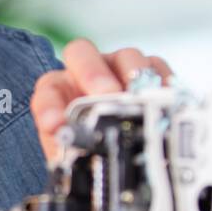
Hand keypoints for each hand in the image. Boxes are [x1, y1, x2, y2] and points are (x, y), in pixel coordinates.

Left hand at [30, 39, 172, 163]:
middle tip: (106, 94)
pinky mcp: (149, 71)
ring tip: (140, 99)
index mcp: (58, 92)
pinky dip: (161, 82)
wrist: (122, 152)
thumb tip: (77, 155)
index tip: (56, 126)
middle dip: (92, 72)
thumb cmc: (90, 150)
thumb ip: (72, 154)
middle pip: (81, 52)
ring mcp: (118, 67)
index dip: (49, 108)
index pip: (47, 92)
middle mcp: (85, 72)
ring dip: (133, 74)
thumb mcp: (75, 158)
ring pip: (126, 56)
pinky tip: (164, 100)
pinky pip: (157, 66)